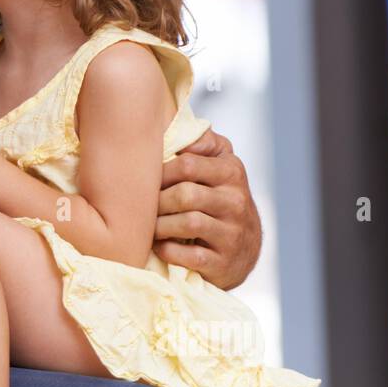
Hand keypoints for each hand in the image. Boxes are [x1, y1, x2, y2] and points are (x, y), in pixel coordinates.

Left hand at [153, 130, 261, 289]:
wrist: (245, 250)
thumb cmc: (220, 200)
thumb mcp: (221, 167)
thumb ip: (204, 143)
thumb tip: (177, 124)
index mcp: (231, 171)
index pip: (187, 164)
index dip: (159, 172)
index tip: (146, 180)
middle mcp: (235, 201)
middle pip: (184, 195)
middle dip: (156, 201)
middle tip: (142, 207)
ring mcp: (232, 233)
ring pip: (187, 223)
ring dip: (159, 226)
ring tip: (149, 226)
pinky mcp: (223, 262)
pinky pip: (189, 255)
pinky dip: (168, 250)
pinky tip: (160, 246)